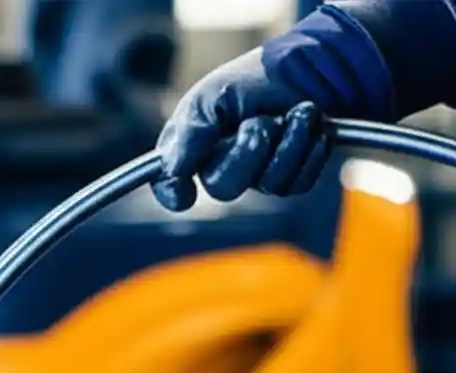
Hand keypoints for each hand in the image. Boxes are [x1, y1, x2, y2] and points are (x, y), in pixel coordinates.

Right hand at [151, 49, 330, 211]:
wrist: (307, 70)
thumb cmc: (251, 79)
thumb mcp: (212, 95)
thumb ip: (191, 131)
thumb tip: (172, 168)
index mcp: (189, 148)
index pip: (170, 183)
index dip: (173, 191)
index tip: (185, 195)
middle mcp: (218, 167)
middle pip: (224, 187)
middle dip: (248, 151)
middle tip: (262, 121)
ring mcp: (255, 177)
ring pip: (268, 184)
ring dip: (288, 142)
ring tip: (298, 112)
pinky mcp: (289, 179)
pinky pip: (297, 183)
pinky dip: (308, 151)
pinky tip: (311, 127)